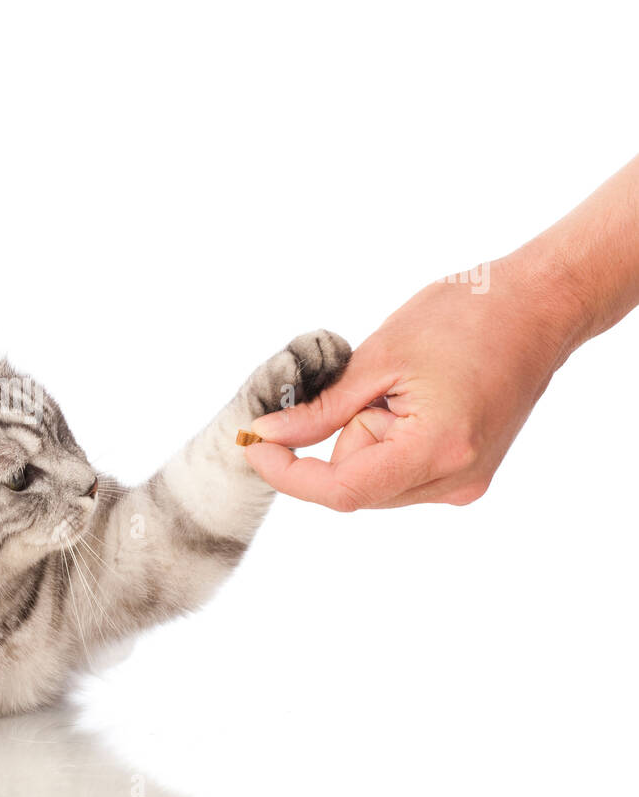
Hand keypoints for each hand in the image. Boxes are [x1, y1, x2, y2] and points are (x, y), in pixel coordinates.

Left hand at [244, 257, 577, 509]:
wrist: (540, 305)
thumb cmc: (467, 316)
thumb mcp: (380, 358)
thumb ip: (321, 410)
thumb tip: (269, 437)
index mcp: (438, 451)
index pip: (343, 491)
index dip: (289, 474)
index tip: (254, 445)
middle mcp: (456, 481)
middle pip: (356, 485)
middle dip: (341, 438)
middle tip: (370, 384)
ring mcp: (465, 482)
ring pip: (374, 479)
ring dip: (366, 437)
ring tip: (404, 389)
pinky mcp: (466, 473)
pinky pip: (399, 470)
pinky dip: (387, 439)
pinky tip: (414, 401)